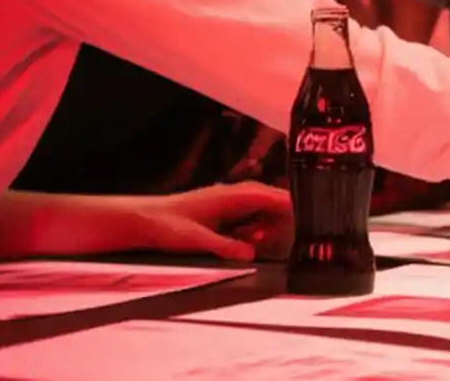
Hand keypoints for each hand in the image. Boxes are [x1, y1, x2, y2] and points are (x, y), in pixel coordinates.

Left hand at [127, 182, 291, 261]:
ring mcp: (230, 203)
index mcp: (232, 196)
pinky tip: (244, 243)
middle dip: (280, 222)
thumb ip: (224, 246)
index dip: (292, 208)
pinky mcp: (225, 213)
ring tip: (255, 243)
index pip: (273, 197)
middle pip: (273, 203)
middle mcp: (235, 195)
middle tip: (274, 241)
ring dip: (266, 228)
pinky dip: (254, 231)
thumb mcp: (195, 240)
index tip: (308, 221)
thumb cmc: (165, 225)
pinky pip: (251, 219)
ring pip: (263, 212)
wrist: (142, 221)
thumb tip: (250, 254)